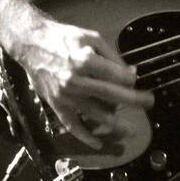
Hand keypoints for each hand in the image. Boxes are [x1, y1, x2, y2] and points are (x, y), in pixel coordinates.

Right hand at [16, 16, 154, 149]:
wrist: (31, 44)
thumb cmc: (63, 38)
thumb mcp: (91, 37)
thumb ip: (112, 56)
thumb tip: (130, 73)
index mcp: (85, 61)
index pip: (116, 76)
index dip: (130, 81)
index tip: (135, 82)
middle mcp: (76, 80)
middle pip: (111, 95)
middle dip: (133, 100)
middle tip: (149, 103)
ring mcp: (66, 95)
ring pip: (95, 114)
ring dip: (115, 124)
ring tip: (130, 130)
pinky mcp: (56, 105)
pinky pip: (72, 125)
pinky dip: (85, 136)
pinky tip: (98, 143)